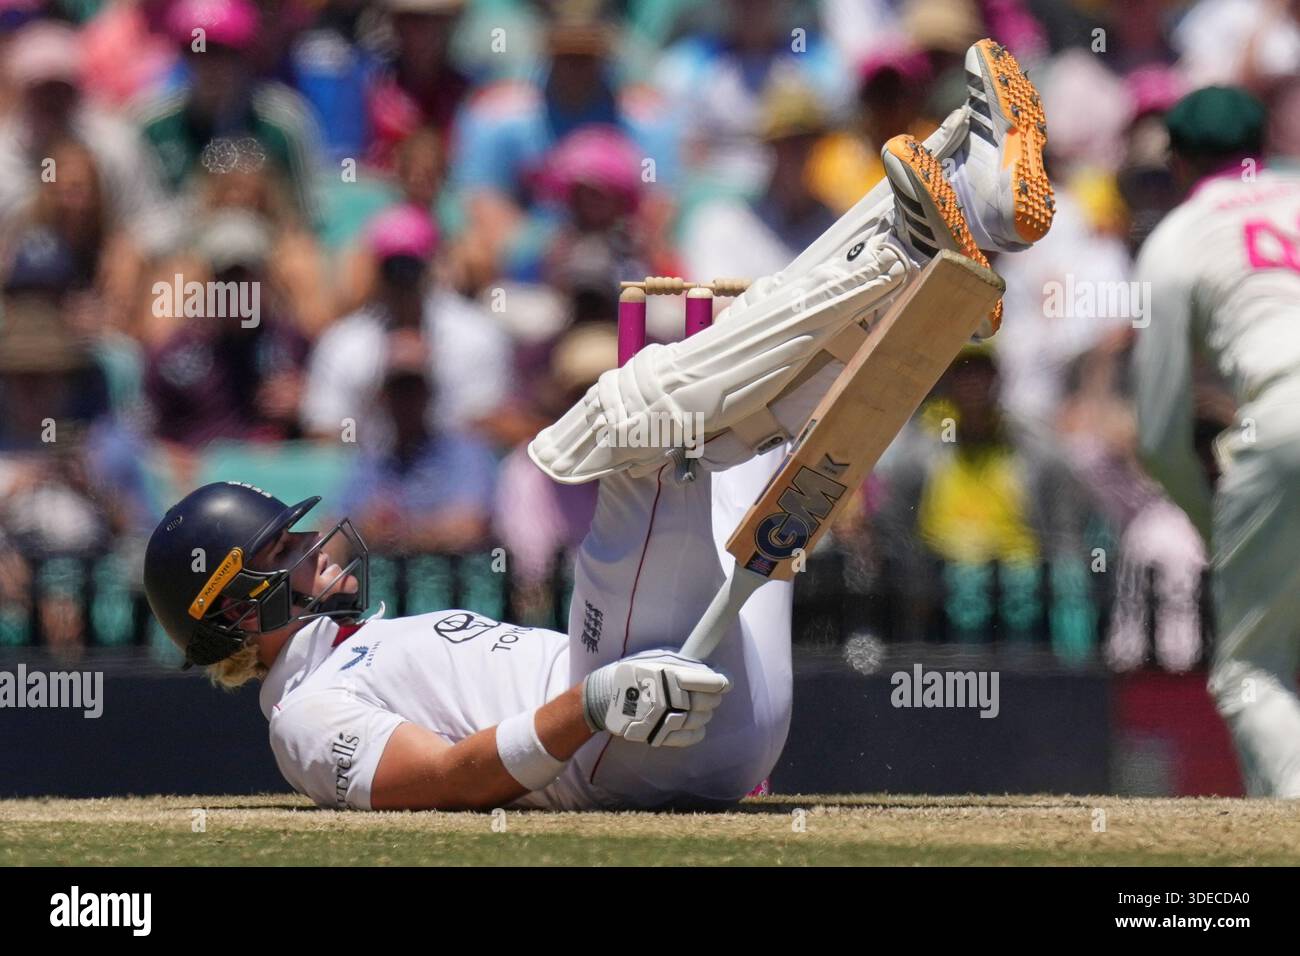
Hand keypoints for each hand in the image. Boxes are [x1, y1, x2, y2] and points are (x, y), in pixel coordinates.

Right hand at [581, 649, 729, 746]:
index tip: (726, 682)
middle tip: (710, 692)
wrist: (604, 697)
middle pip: (710, 701)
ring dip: (705, 713)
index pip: (713, 682)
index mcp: (672, 675)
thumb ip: (684, 663)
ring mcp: (666, 719)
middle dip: (713, 696)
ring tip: (696, 706)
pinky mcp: (661, 735)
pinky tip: (693, 723)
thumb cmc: (633, 672)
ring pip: (702, 719)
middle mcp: (671, 698)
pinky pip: (691, 737)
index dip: (724, 682)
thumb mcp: (656, 658)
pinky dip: (697, 730)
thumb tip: (711, 670)